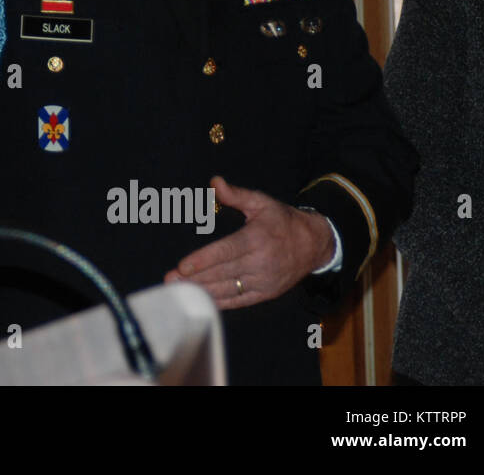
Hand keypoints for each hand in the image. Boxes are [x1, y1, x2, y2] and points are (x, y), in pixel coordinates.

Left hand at [163, 176, 334, 309]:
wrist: (314, 245)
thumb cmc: (282, 220)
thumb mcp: (261, 202)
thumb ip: (236, 194)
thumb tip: (214, 182)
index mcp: (257, 239)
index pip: (226, 251)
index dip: (204, 259)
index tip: (183, 266)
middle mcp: (261, 262)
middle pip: (222, 273)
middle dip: (195, 278)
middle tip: (170, 280)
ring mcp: (264, 281)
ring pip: (228, 289)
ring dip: (202, 291)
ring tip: (179, 291)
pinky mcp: (266, 293)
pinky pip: (239, 300)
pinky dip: (220, 302)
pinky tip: (201, 301)